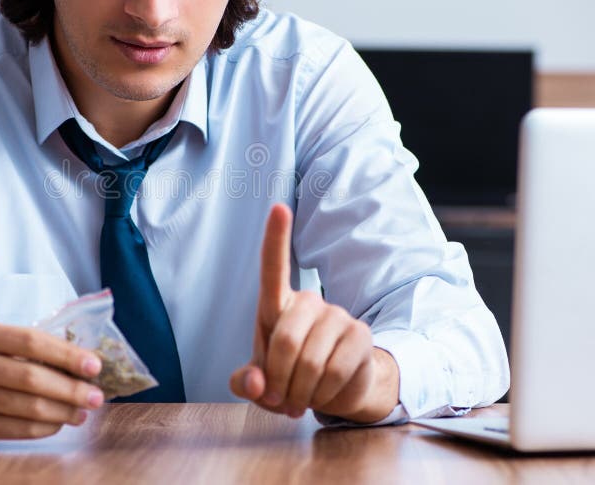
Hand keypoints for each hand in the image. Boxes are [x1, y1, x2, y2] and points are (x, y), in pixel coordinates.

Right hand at [0, 322, 105, 444]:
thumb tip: (86, 364)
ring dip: (63, 410)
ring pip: (27, 406)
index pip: (31, 341)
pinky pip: (17, 429)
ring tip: (84, 411)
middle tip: (97, 396)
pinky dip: (45, 427)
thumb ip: (34, 349)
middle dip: (71, 388)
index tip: (95, 365)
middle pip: (31, 377)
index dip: (66, 354)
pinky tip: (60, 422)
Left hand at [230, 204, 399, 421]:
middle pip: (285, 339)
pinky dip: (322, 395)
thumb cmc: (288, 377)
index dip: (276, 237)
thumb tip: (255, 383)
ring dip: (299, 393)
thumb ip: (246, 382)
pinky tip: (323, 394)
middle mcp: (309, 301)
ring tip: (300, 400)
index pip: (273, 266)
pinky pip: (334, 372)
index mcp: (278, 304)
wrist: (335, 389)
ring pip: (310, 361)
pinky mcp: (361, 336)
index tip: (279, 207)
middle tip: (280, 398)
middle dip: (278, 379)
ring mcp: (337, 315)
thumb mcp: (260, 383)